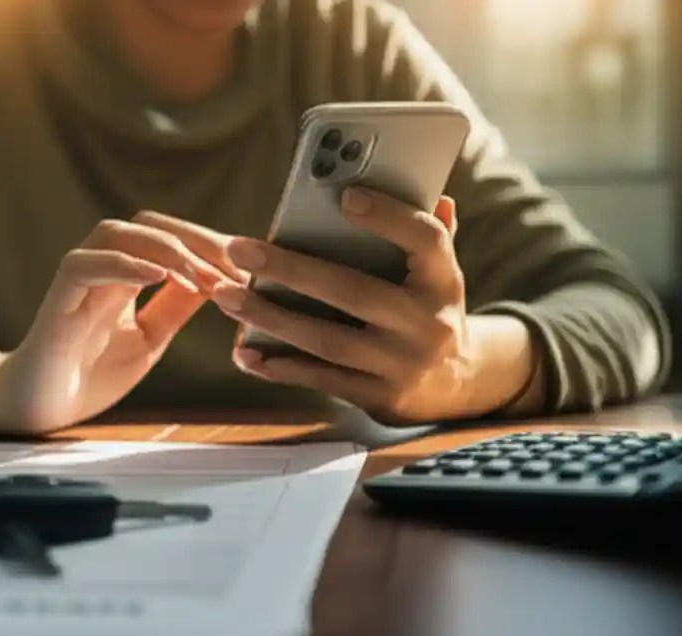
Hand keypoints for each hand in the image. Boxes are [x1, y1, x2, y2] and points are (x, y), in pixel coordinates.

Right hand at [0, 212, 245, 433]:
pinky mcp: (56, 301)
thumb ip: (176, 307)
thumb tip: (220, 281)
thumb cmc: (92, 373)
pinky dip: (122, 264)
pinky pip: (83, 264)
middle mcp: (101, 267)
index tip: (245, 269)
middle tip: (231, 271)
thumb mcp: (151, 338)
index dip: (207, 245)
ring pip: (115, 233)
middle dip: (194, 240)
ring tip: (199, 278)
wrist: (45, 410)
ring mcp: (77, 280)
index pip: (168, 236)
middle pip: (146, 224)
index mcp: (125, 274)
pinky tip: (157, 276)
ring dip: (164, 250)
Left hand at [211, 187, 536, 423]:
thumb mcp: (437, 272)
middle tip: (239, 248)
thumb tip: (433, 192)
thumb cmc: (428, 308)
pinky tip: (244, 351)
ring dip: (270, 319)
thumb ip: (428, 232)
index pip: (425, 240)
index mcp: (443, 280)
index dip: (389, 217)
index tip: (345, 195)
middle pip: (354, 291)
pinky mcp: (380, 397)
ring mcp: (402, 365)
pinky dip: (281, 367)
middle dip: (291, 270)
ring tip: (226, 297)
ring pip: (328, 340)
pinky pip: (323, 379)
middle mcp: (427, 324)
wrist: (456, 385)